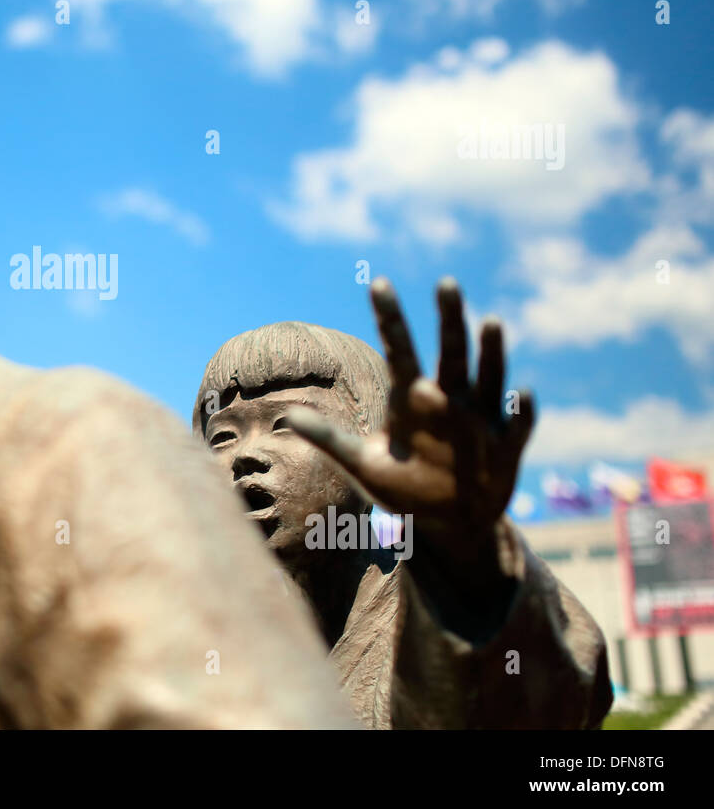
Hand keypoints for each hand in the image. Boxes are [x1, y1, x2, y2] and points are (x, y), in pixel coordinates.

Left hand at [287, 277, 533, 568]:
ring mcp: (480, 420)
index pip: (399, 350)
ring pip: (488, 377)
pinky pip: (516, 425)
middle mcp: (448, 399)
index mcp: (412, 399)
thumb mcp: (362, 466)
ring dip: (491, 352)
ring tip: (492, 322)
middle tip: (446, 283)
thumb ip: (329, 439)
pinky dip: (520, 411)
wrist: (449, 525)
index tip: (378, 283)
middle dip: (450, 319)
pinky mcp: (506, 447)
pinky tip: (521, 394)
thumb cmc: (404, 490)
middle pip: (450, 351)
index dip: (389, 318)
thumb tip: (287, 418)